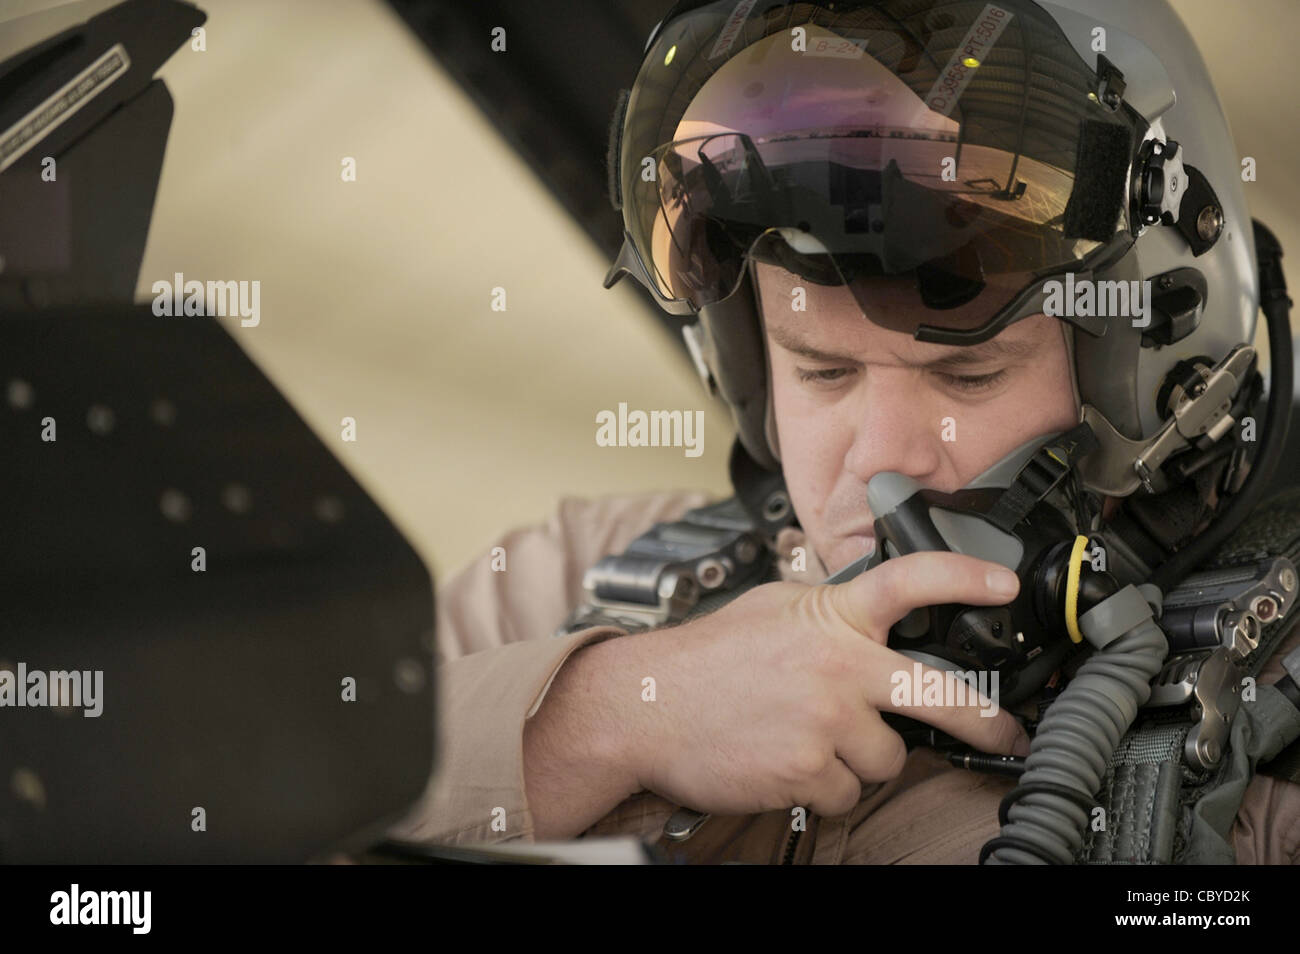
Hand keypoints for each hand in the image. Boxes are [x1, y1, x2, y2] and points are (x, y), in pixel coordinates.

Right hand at [617, 551, 1028, 817]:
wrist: (644, 706)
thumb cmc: (704, 659)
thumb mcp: (771, 609)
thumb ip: (828, 611)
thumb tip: (871, 613)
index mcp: (829, 616)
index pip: (909, 580)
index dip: (964, 577)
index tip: (1003, 585)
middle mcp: (837, 664)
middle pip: (940, 696)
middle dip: (986, 722)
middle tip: (1008, 733)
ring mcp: (825, 720)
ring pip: (887, 759)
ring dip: (859, 758)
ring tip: (810, 740)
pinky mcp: (808, 770)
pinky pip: (847, 794)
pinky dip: (824, 787)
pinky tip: (788, 763)